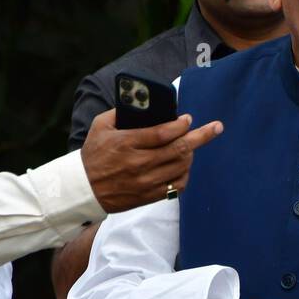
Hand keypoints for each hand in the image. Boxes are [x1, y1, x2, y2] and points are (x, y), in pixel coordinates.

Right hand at [80, 110, 221, 212]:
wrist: (83, 189)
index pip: (162, 133)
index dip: (180, 125)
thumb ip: (122, 112)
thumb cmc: (93, 154)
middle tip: (216, 127)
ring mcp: (145, 182)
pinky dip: (185, 175)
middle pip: (179, 149)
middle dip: (201, 136)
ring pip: (181, 167)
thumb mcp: (101, 126)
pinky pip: (176, 187)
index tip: (188, 119)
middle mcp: (138, 163)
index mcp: (126, 143)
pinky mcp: (148, 196)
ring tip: (194, 145)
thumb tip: (144, 102)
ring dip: (192, 154)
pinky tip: (185, 166)